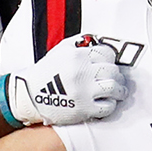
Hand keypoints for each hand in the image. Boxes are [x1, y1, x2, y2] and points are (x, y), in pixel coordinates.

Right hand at [0, 34, 129, 127]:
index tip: (109, 64)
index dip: (110, 59)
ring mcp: (84, 92)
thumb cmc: (47, 72)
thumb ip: (80, 43)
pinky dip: (111, 104)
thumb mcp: (61, 50)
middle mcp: (82, 72)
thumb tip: (98, 41)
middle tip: (116, 79)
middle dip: (117, 75)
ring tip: (118, 91)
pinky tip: (108, 102)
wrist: (31, 94)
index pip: (107, 53)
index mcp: (77, 56)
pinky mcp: (84, 109)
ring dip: (119, 90)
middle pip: (113, 71)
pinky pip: (108, 107)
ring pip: (114, 88)